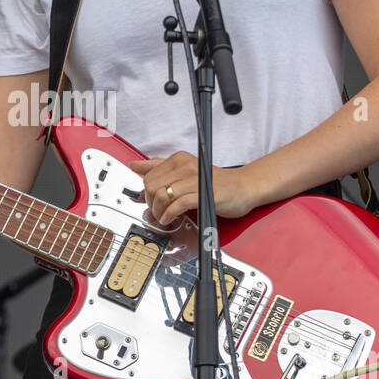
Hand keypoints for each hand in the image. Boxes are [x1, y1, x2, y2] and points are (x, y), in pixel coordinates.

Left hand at [128, 151, 257, 221]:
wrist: (243, 187)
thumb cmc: (215, 182)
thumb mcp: (184, 171)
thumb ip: (159, 167)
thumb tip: (135, 165)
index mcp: (179, 160)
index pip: (149, 175)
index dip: (146, 192)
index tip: (151, 201)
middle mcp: (186, 166)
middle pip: (153, 186)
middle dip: (151, 203)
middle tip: (157, 211)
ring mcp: (195, 180)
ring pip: (163, 195)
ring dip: (159, 211)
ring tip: (163, 216)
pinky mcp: (204, 194)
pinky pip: (179, 204)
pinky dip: (170, 214)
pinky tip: (169, 218)